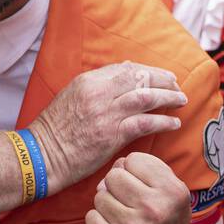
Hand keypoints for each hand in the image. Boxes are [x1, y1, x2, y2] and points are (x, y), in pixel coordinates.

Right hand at [29, 62, 185, 192]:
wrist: (42, 155)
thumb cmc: (55, 129)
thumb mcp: (71, 97)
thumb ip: (96, 85)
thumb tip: (122, 73)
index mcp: (88, 81)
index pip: (126, 68)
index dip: (148, 70)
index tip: (162, 76)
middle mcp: (98, 93)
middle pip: (140, 78)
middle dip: (163, 80)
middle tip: (177, 86)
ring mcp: (106, 114)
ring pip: (145, 97)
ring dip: (167, 97)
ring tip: (181, 100)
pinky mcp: (112, 135)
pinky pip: (144, 123)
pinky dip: (162, 121)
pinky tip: (173, 123)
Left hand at [86, 153, 197, 223]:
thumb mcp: (172, 195)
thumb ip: (148, 171)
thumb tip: (115, 166)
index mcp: (173, 192)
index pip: (133, 160)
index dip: (134, 172)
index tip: (141, 188)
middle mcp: (155, 209)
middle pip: (113, 176)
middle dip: (118, 188)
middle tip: (130, 205)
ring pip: (100, 196)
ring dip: (108, 206)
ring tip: (124, 220)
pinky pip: (91, 217)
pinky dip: (99, 223)